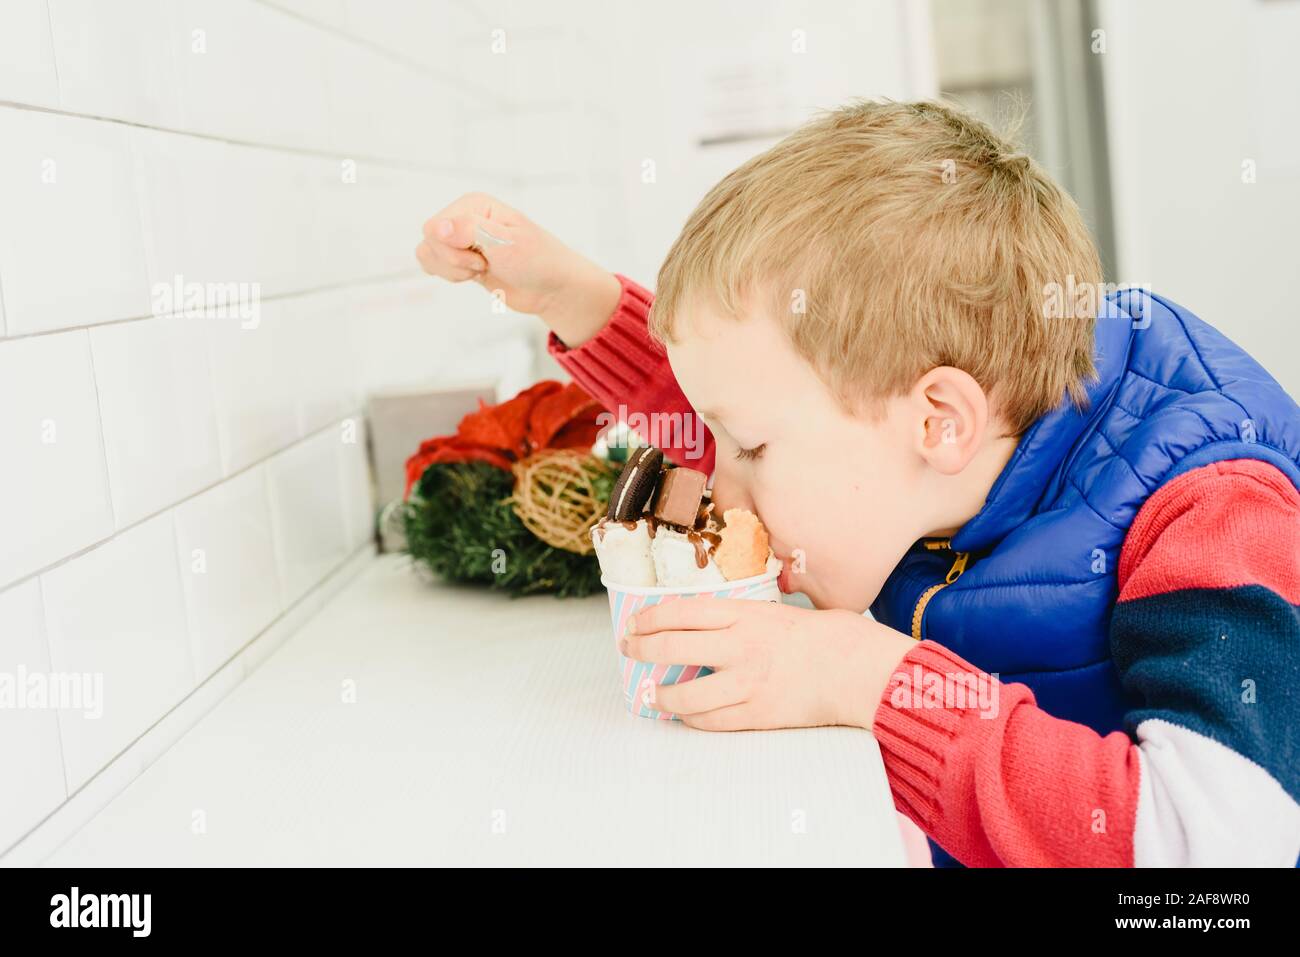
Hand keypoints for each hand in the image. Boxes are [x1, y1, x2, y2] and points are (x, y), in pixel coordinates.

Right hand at [415, 192, 620, 345]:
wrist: (551, 288)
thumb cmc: (537, 260)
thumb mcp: (505, 243)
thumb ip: (469, 231)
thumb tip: (435, 227)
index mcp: (473, 203)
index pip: (435, 226)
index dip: (454, 248)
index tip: (484, 255)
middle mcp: (463, 216)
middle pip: (429, 241)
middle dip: (454, 262)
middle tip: (485, 263)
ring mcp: (461, 238)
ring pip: (428, 254)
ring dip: (452, 271)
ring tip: (482, 269)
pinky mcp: (461, 258)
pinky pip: (434, 266)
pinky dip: (450, 276)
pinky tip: (473, 275)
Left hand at [619, 598, 916, 731]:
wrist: (853, 667)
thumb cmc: (815, 636)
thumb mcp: (770, 612)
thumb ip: (734, 618)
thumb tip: (690, 627)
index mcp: (744, 614)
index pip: (681, 612)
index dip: (649, 618)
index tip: (634, 623)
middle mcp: (741, 646)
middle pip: (672, 648)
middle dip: (642, 650)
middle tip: (630, 650)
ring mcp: (747, 682)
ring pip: (685, 695)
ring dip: (661, 696)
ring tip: (653, 694)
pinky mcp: (757, 713)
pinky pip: (710, 721)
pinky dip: (691, 718)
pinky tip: (685, 714)